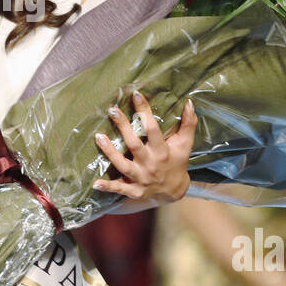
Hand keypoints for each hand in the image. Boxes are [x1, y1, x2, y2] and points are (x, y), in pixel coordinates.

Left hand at [92, 89, 196, 205]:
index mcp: (162, 151)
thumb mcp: (185, 144)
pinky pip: (119, 188)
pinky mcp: (133, 190)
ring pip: (123, 165)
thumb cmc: (177, 162)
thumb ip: (188, 124)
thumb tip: (190, 103)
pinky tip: (95, 183)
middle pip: (134, 145)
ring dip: (110, 152)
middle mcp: (150, 164)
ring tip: (98, 137)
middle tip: (112, 110)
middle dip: (123, 127)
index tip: (135, 95)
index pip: (153, 129)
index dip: (145, 112)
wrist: (174, 190)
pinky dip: (107, 186)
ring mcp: (140, 178)